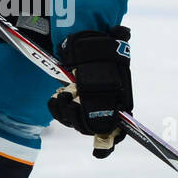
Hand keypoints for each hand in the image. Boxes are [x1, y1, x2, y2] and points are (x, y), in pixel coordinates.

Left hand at [48, 26, 132, 157]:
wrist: (79, 45)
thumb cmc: (99, 48)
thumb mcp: (110, 44)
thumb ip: (118, 39)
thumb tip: (122, 31)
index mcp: (116, 100)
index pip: (118, 128)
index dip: (111, 140)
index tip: (102, 146)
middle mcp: (100, 108)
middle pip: (91, 128)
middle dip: (80, 120)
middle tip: (71, 102)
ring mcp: (83, 107)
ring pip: (74, 122)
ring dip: (66, 112)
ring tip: (62, 94)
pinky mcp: (67, 104)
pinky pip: (60, 114)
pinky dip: (55, 108)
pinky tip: (54, 95)